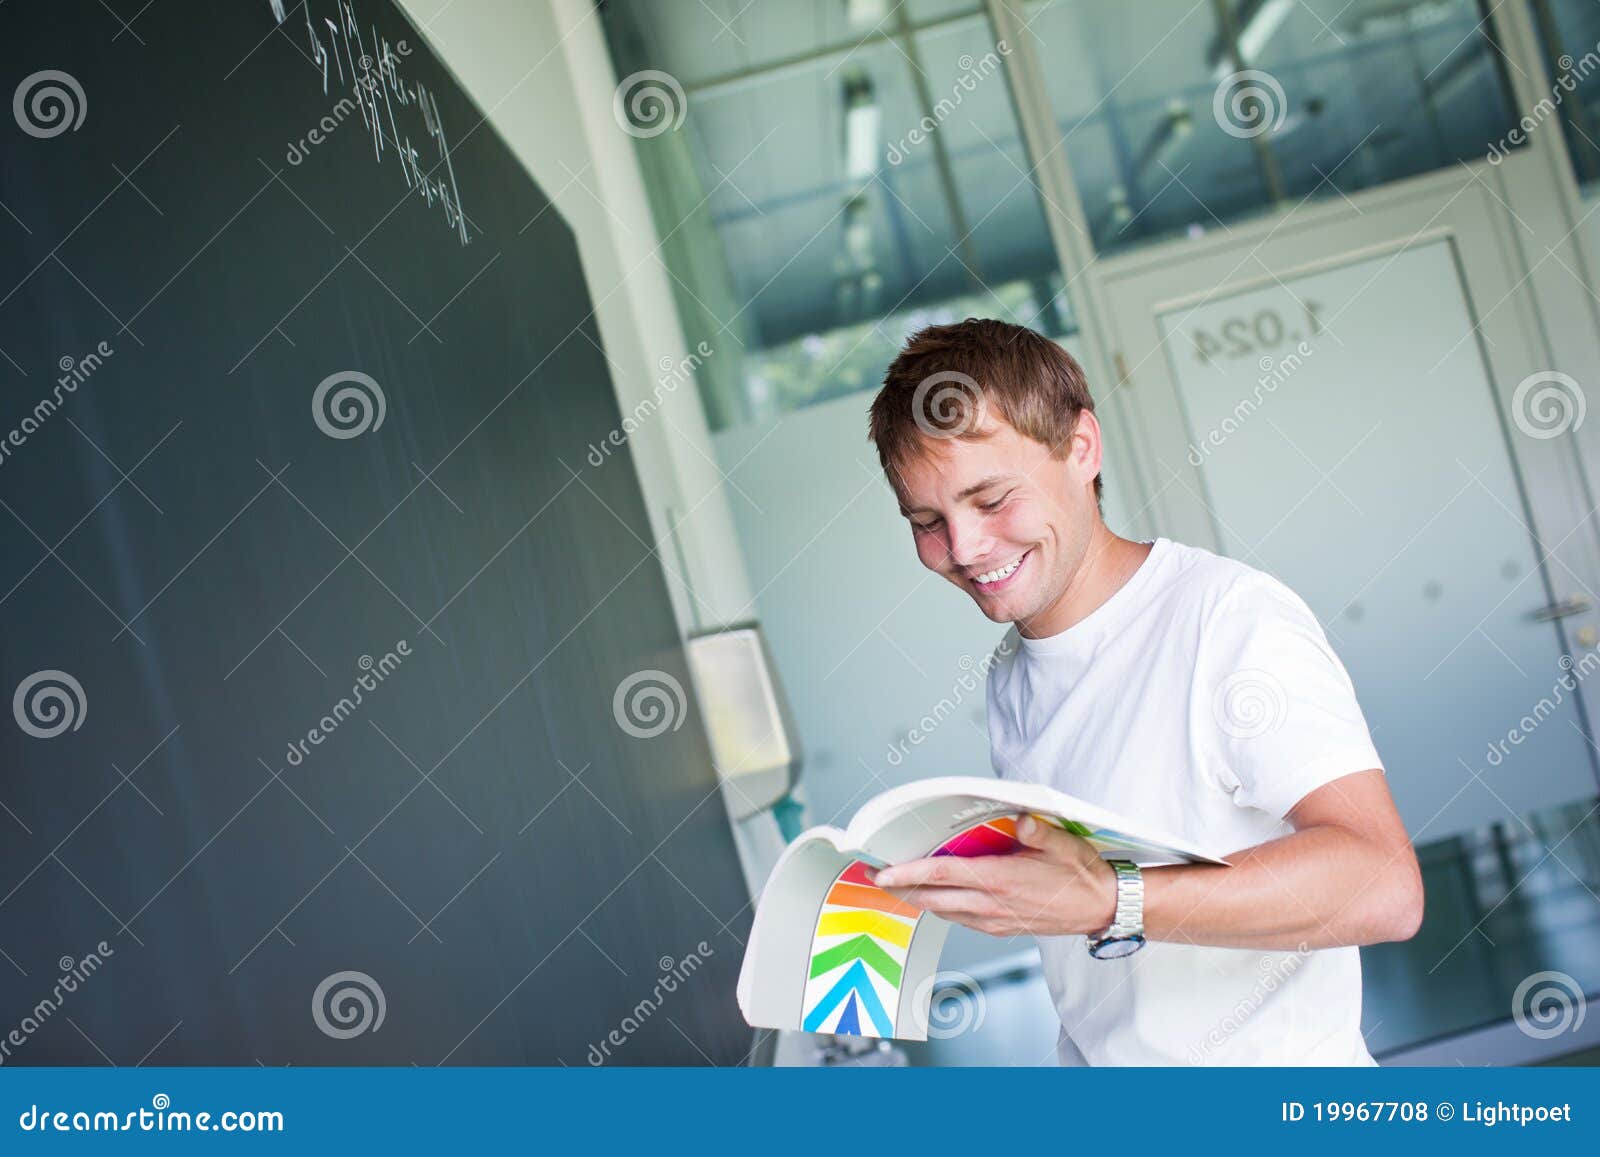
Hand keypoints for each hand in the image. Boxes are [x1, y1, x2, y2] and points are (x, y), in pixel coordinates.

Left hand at [869, 815, 1119, 937]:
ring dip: (918, 899)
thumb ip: (1036, 831)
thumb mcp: (1063, 843)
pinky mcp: (1001, 927)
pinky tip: (936, 898)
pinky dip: (942, 907)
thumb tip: (1018, 818)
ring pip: (944, 911)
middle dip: (900, 888)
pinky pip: (961, 919)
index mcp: (1000, 880)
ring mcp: (995, 920)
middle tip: (875, 875)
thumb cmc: (1082, 874)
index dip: (908, 874)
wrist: (1103, 908)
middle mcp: (992, 904)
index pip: (942, 876)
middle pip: (932, 899)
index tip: (884, 871)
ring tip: (897, 885)